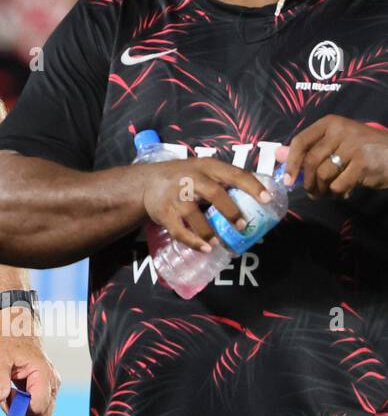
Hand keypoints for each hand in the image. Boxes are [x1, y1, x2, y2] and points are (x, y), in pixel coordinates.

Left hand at [0, 307, 59, 415]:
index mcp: (43, 375)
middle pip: (43, 415)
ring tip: (10, 391)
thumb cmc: (8, 343)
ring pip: (41, 413)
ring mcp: (52, 387)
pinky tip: (15, 391)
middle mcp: (52, 384)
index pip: (38, 408)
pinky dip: (25, 404)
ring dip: (23, 409)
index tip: (6, 397)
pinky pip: (39, 406)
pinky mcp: (47, 389)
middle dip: (23, 413)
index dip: (20, 410)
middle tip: (7, 396)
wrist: (18, 331)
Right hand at [140, 158, 271, 252]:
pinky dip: (192, 241)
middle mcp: (191, 179)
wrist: (147, 182)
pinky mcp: (164, 213)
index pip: (234, 174)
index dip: (252, 186)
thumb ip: (224, 182)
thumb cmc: (184, 177)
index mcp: (207, 167)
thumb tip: (258, 202)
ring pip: (193, 215)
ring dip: (208, 231)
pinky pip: (178, 230)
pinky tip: (205, 248)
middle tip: (242, 226)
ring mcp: (175, 196)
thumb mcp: (203, 171)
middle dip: (230, 211)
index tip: (267, 199)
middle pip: (214, 193)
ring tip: (219, 243)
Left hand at [281, 116, 387, 197]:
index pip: (301, 141)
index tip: (287, 180)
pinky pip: (339, 184)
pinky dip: (338, 192)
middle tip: (310, 192)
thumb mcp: (337, 143)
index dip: (291, 162)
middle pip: (311, 160)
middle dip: (307, 181)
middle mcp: (341, 131)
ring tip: (326, 193)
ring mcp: (353, 146)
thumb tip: (277, 153)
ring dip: (321, 189)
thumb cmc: (365, 148)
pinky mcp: (363, 163)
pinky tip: (343, 192)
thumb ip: (310, 148)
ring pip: (323, 174)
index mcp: (331, 123)